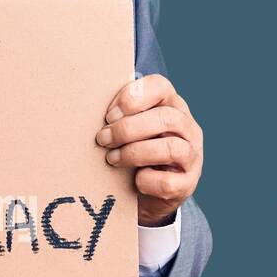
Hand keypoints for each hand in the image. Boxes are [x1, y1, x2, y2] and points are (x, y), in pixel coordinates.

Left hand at [96, 74, 202, 226]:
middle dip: (127, 129)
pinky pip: (168, 182)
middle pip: (166, 118)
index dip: (132, 98)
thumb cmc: (133, 148)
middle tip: (103, 139)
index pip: (160, 86)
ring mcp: (192, 156)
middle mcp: (187, 128)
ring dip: (134, 153)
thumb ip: (117, 114)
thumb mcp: (127, 126)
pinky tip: (135, 180)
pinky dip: (146, 181)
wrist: (148, 190)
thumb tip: (85, 110)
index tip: (108, 115)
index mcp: (171, 105)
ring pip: (171, 148)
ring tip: (112, 159)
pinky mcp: (187, 184)